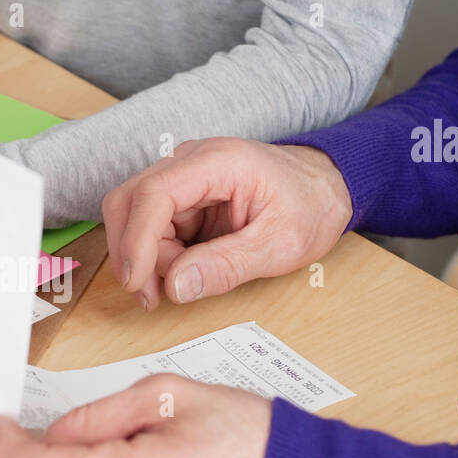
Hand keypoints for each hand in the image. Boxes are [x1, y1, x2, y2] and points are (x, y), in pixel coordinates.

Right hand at [101, 138, 352, 308]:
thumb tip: (176, 286)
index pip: (154, 194)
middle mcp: (191, 162)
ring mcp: (184, 177)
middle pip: (130, 201)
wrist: (328, 186)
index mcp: (218, 162)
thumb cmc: (311, 206)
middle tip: (151, 296)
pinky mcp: (183, 197)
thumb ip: (228, 265)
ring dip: (144, 257)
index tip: (137, 282)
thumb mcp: (280, 244)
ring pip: (135, 217)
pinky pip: (152, 226)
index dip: (136, 241)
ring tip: (178, 284)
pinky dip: (157, 255)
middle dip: (131, 252)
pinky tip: (183, 271)